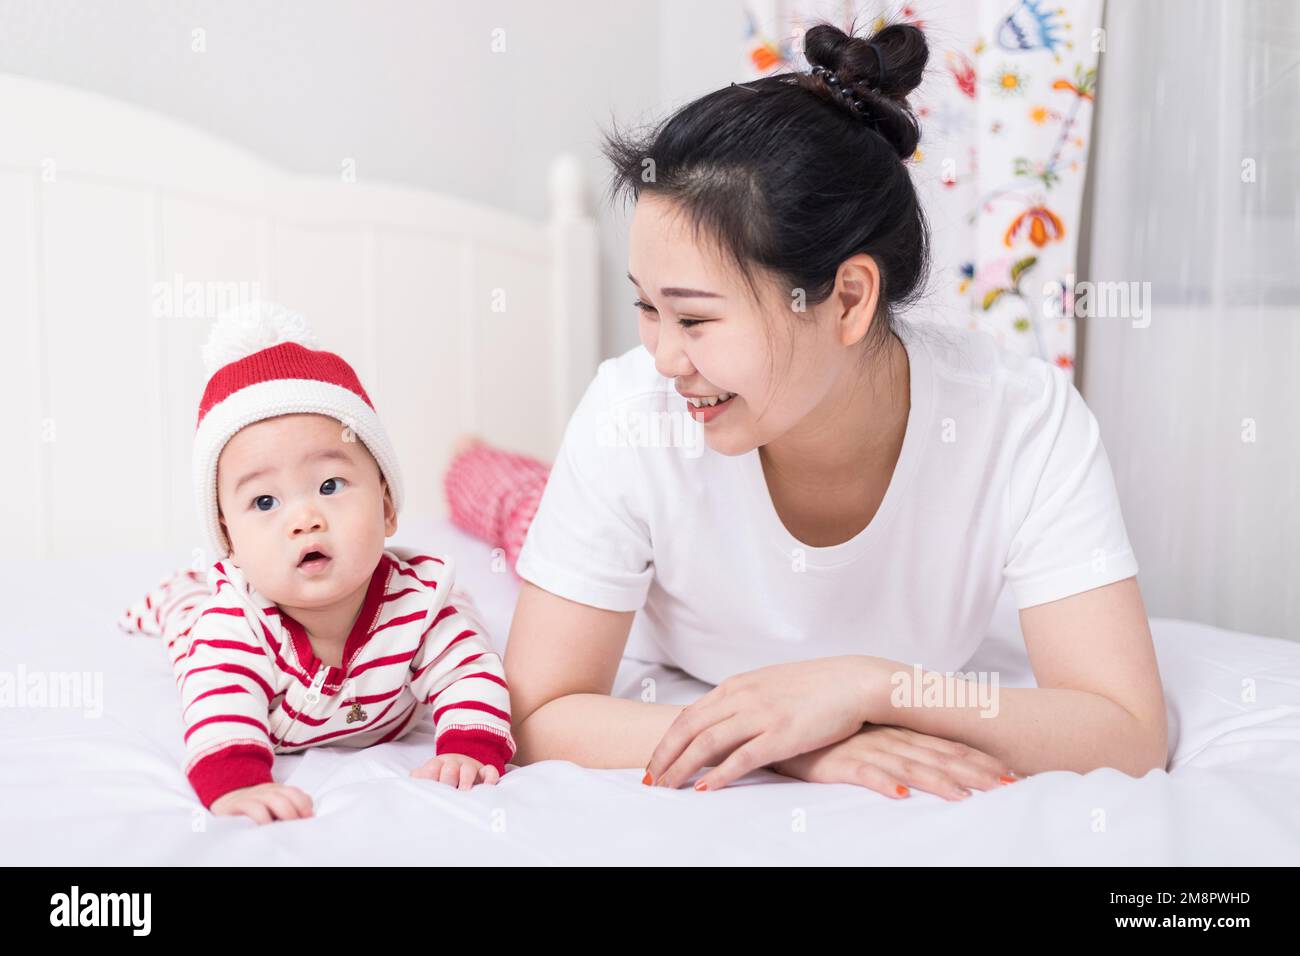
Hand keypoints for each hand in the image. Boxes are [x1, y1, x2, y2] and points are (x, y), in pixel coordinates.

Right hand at [210, 783, 313, 823]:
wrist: (222, 802)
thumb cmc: (251, 810)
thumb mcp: (270, 807)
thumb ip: (288, 808)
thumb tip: (306, 818)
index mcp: (276, 789)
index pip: (295, 792)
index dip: (304, 804)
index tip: (310, 820)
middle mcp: (266, 790)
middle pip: (288, 794)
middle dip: (298, 809)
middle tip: (300, 827)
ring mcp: (252, 795)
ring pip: (274, 798)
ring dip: (286, 812)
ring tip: (288, 829)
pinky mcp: (238, 804)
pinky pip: (253, 807)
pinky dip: (263, 817)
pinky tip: (267, 828)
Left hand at [411, 752, 500, 789]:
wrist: (458, 765)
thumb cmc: (439, 778)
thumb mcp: (426, 777)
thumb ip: (416, 781)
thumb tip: (410, 786)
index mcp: (436, 765)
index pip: (431, 769)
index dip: (429, 779)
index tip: (428, 792)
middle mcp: (453, 764)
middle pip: (450, 768)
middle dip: (447, 781)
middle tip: (446, 796)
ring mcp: (470, 767)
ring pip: (469, 769)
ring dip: (466, 780)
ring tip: (464, 793)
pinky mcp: (484, 772)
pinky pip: (490, 771)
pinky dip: (490, 778)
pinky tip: (487, 788)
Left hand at [644, 656, 876, 790]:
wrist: (852, 681)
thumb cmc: (815, 687)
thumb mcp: (770, 684)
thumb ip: (744, 699)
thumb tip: (723, 717)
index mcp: (738, 685)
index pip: (690, 715)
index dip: (667, 740)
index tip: (653, 760)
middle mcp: (742, 697)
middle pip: (689, 729)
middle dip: (664, 756)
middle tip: (649, 779)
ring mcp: (761, 715)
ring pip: (707, 744)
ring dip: (682, 768)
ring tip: (667, 787)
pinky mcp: (781, 735)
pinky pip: (741, 758)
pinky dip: (718, 774)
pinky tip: (703, 788)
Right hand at [770, 724, 1026, 800]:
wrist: (785, 722)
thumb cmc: (830, 733)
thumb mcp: (870, 736)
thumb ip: (899, 746)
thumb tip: (931, 759)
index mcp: (899, 731)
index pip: (948, 746)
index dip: (981, 759)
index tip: (1013, 773)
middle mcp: (888, 738)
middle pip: (940, 756)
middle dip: (977, 772)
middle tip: (1010, 786)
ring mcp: (865, 748)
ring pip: (909, 765)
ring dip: (939, 781)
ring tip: (965, 796)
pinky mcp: (838, 761)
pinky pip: (863, 772)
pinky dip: (883, 782)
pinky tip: (900, 794)